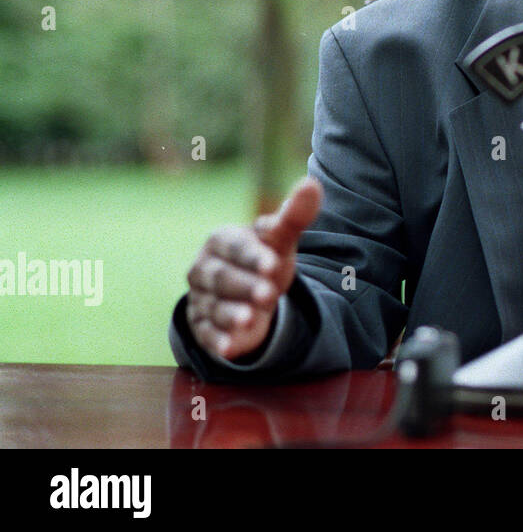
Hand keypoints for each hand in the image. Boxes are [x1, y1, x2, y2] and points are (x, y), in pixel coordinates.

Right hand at [185, 177, 321, 360]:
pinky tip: (229, 347)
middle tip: (268, 293)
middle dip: (245, 285)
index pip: (235, 247)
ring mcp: (201, 298)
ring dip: (231, 314)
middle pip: (222, 278)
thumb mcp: (281, 239)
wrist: (251, 290)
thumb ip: (295, 215)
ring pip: (214, 307)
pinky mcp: (203, 326)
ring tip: (250, 318)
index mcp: (220, 241)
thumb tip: (312, 183)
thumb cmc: (265, 257)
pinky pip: (207, 334)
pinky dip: (217, 340)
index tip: (273, 263)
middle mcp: (204, 269)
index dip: (253, 256)